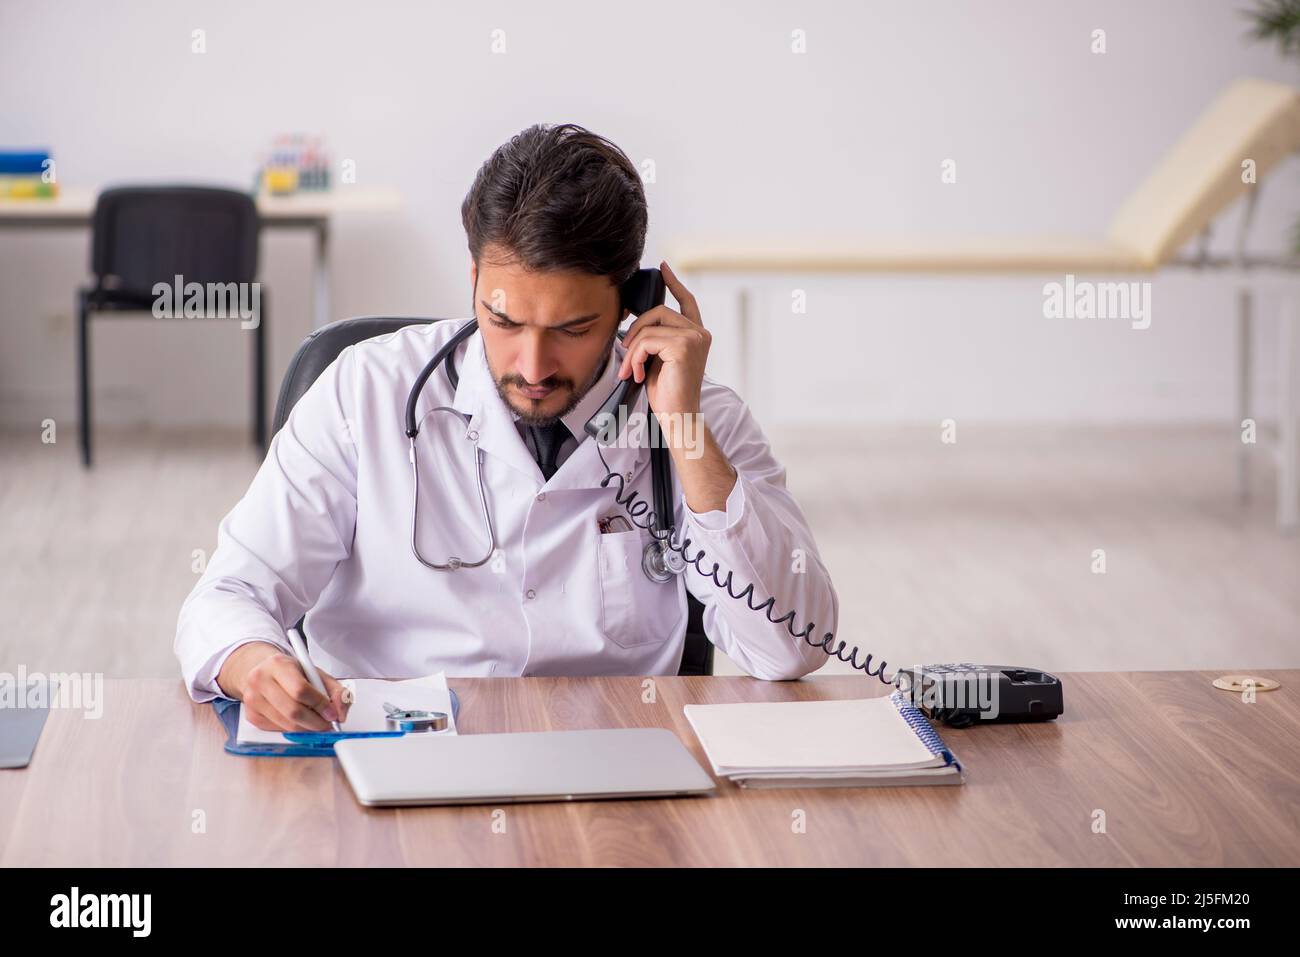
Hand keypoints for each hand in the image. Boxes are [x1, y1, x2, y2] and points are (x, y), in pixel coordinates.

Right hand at [217, 641, 351, 731]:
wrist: (263, 671)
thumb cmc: (292, 672)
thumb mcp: (315, 673)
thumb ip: (335, 690)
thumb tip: (341, 713)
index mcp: (278, 664)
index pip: (301, 690)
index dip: (320, 705)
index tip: (333, 714)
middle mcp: (260, 680)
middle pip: (293, 710)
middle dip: (316, 722)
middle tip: (328, 725)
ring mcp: (253, 699)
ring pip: (286, 724)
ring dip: (307, 728)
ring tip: (317, 723)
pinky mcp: (251, 715)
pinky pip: (278, 729)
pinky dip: (294, 729)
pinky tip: (300, 721)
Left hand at [617, 260, 710, 417]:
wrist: (678, 416)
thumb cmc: (669, 393)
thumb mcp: (659, 359)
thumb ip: (655, 339)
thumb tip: (633, 326)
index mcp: (696, 335)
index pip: (686, 301)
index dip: (674, 283)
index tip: (663, 269)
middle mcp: (699, 333)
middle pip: (657, 311)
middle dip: (635, 331)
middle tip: (626, 354)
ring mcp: (694, 338)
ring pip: (649, 327)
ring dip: (632, 349)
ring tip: (632, 370)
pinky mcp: (683, 346)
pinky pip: (646, 341)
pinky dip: (636, 357)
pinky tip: (639, 374)